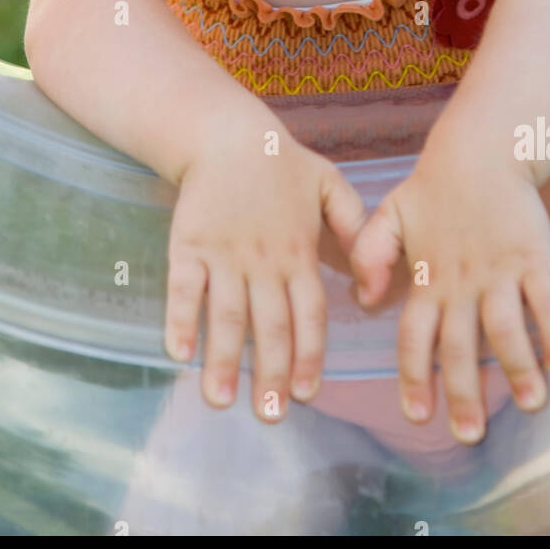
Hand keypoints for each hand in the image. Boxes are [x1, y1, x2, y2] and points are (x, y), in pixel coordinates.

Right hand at [164, 132, 365, 420]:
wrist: (226, 132)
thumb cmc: (280, 163)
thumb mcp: (330, 186)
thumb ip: (353, 229)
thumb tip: (370, 283)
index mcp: (299, 252)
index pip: (309, 314)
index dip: (309, 356)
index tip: (309, 393)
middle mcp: (264, 260)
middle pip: (269, 326)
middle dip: (270, 375)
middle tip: (270, 416)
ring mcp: (225, 254)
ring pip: (227, 314)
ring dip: (224, 360)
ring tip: (221, 402)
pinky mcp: (189, 244)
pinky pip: (185, 287)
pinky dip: (181, 320)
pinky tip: (179, 354)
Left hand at [348, 149, 549, 443]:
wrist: (480, 150)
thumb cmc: (433, 189)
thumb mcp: (389, 216)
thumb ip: (371, 254)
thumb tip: (362, 300)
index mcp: (426, 279)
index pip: (414, 337)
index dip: (415, 377)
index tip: (418, 415)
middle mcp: (461, 282)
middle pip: (460, 346)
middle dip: (464, 394)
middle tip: (469, 435)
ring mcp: (499, 271)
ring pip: (507, 329)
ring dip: (518, 369)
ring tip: (529, 403)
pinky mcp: (533, 257)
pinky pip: (547, 300)